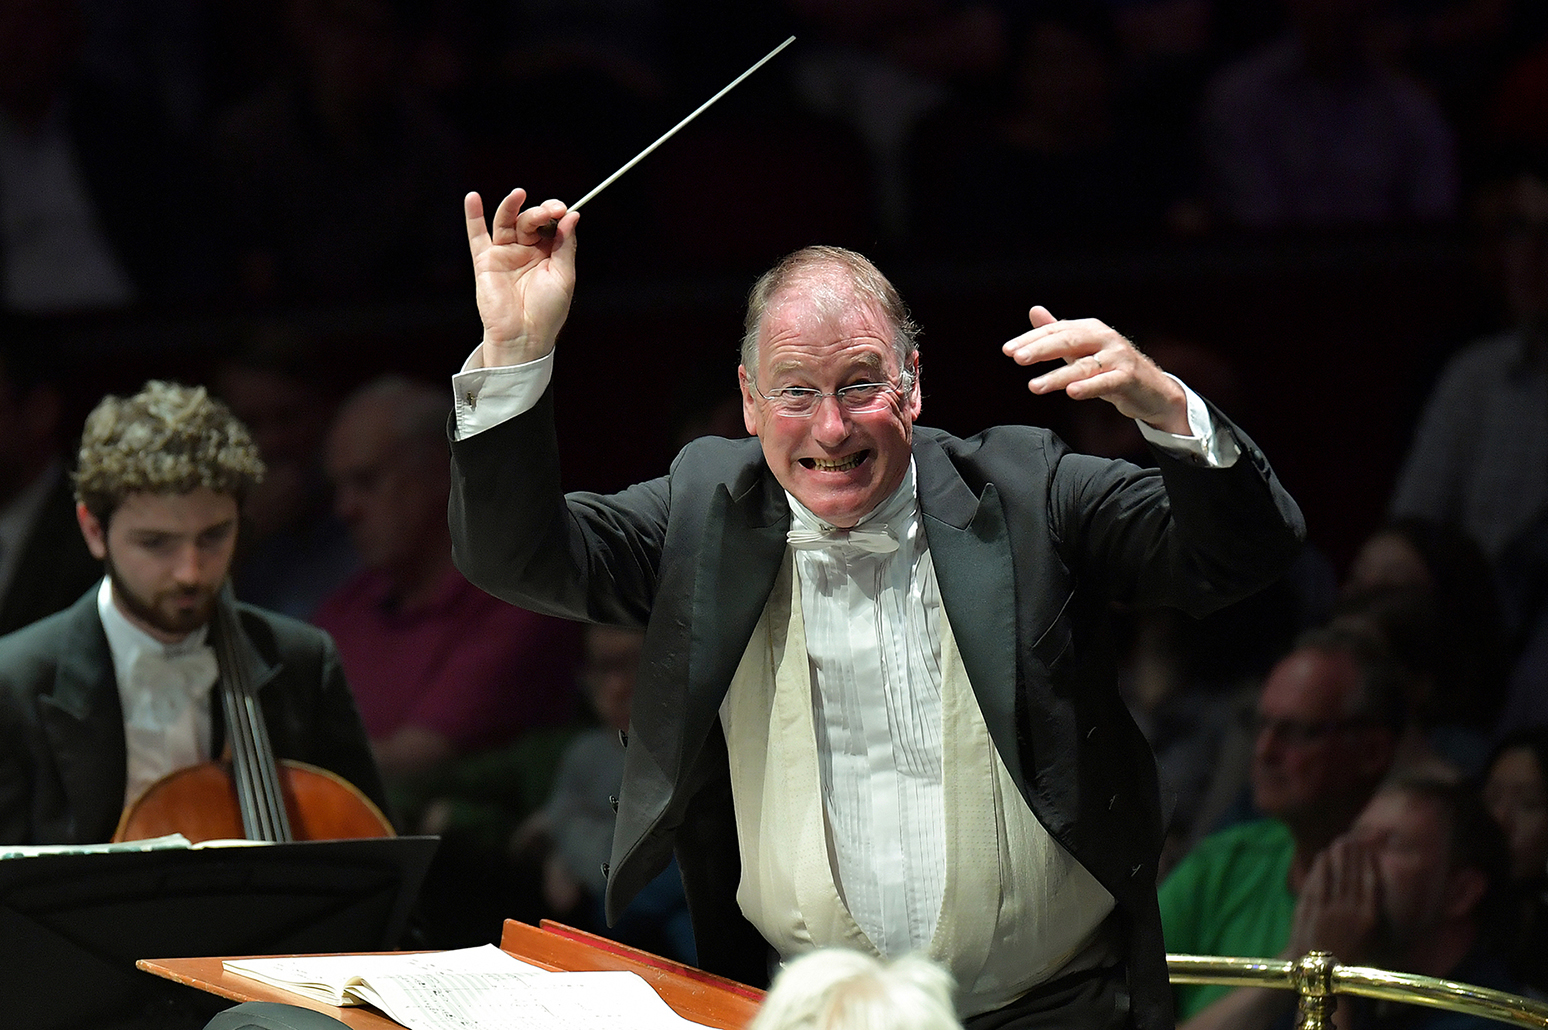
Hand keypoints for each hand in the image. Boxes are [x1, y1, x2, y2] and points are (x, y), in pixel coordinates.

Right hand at [464, 188, 579, 367]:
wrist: (524, 336)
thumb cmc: (547, 312)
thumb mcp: (564, 276)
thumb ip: (565, 245)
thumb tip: (572, 216)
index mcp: (548, 254)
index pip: (550, 225)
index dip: (555, 214)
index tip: (562, 210)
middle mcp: (526, 251)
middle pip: (530, 220)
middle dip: (539, 213)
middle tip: (549, 211)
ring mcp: (505, 254)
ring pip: (507, 222)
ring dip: (512, 206)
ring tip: (519, 194)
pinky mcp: (485, 261)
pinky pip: (477, 235)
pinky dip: (473, 216)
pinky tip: (472, 198)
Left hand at [1002, 306, 1189, 434]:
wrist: (1151, 389)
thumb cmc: (1112, 368)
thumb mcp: (1082, 350)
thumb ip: (1057, 333)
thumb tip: (1034, 311)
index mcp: (1090, 329)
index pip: (1055, 331)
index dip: (1031, 339)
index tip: (1008, 350)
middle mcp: (1104, 338)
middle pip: (1068, 341)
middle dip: (1040, 349)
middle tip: (1017, 359)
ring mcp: (1117, 357)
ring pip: (1083, 366)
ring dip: (1057, 376)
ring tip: (1034, 386)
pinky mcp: (1128, 377)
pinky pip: (1106, 382)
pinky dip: (1088, 387)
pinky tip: (1071, 392)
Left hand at [1286, 836, 1380, 964]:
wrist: (1319, 967)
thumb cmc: (1344, 948)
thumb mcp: (1365, 930)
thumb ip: (1366, 906)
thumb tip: (1370, 882)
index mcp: (1370, 917)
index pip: (1372, 883)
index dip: (1370, 863)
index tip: (1369, 848)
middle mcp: (1354, 912)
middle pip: (1355, 875)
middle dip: (1355, 854)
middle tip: (1354, 837)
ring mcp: (1334, 910)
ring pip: (1338, 876)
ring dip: (1340, 856)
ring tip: (1341, 841)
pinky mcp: (1316, 910)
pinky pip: (1321, 883)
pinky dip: (1323, 867)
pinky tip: (1324, 855)